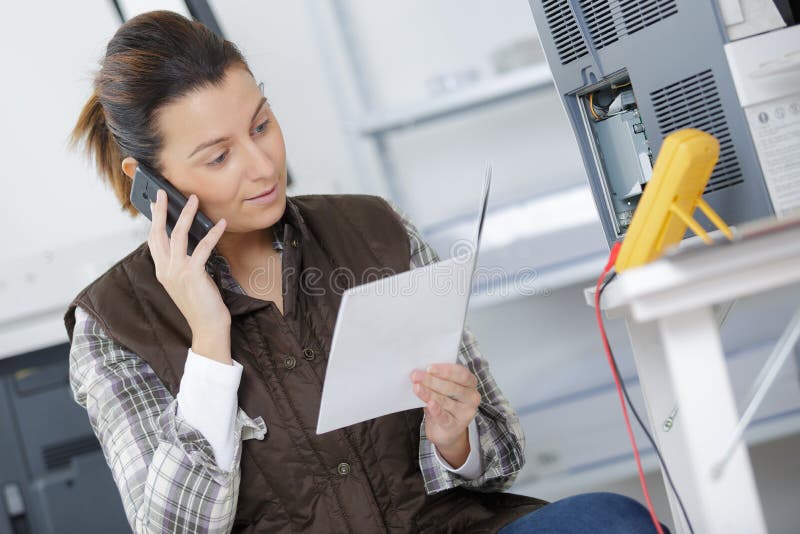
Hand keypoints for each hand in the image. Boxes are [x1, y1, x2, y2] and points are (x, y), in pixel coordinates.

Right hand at [148, 188, 230, 338]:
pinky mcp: (193, 274)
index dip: (154, 221)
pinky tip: (221, 224)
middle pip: (159, 233)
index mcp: (162, 271)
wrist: (207, 327)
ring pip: (178, 235)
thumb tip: (191, 241)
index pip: (153, 240)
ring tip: (193, 199)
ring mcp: (177, 272)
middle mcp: (165, 269)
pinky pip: (203, 247)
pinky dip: (212, 233)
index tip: (155, 204)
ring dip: (187, 214)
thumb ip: (184, 263)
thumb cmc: (201, 304)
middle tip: (163, 193)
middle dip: (161, 211)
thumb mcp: (187, 280)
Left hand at [410, 363, 480, 466]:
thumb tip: (420, 371)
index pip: (461, 373)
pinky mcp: (456, 426)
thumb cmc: (444, 404)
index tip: (428, 368)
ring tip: (416, 387)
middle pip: (452, 387)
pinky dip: (436, 410)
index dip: (445, 370)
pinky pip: (445, 417)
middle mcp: (471, 397)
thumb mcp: (443, 389)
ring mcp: (465, 413)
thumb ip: (437, 379)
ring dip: (429, 393)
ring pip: (446, 401)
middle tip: (415, 376)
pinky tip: (429, 404)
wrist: (446, 430)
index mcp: (470, 383)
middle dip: (432, 380)